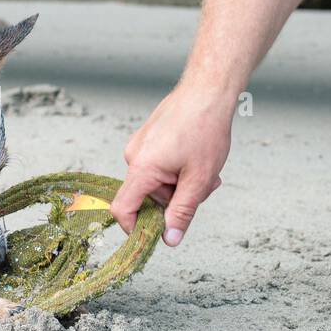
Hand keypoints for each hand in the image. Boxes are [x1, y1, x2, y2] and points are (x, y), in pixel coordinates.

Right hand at [111, 87, 232, 245]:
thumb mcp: (198, 179)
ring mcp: (140, 145)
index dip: (135, 228)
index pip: (122, 209)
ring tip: (205, 169)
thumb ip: (182, 212)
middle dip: (175, 198)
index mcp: (141, 168)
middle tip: (204, 187)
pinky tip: (197, 158)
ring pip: (157, 181)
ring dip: (181, 183)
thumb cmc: (204, 129)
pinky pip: (158, 165)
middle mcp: (134, 156)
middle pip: (147, 196)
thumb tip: (169, 239)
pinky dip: (177, 169)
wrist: (207, 90)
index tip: (156, 234)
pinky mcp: (148, 138)